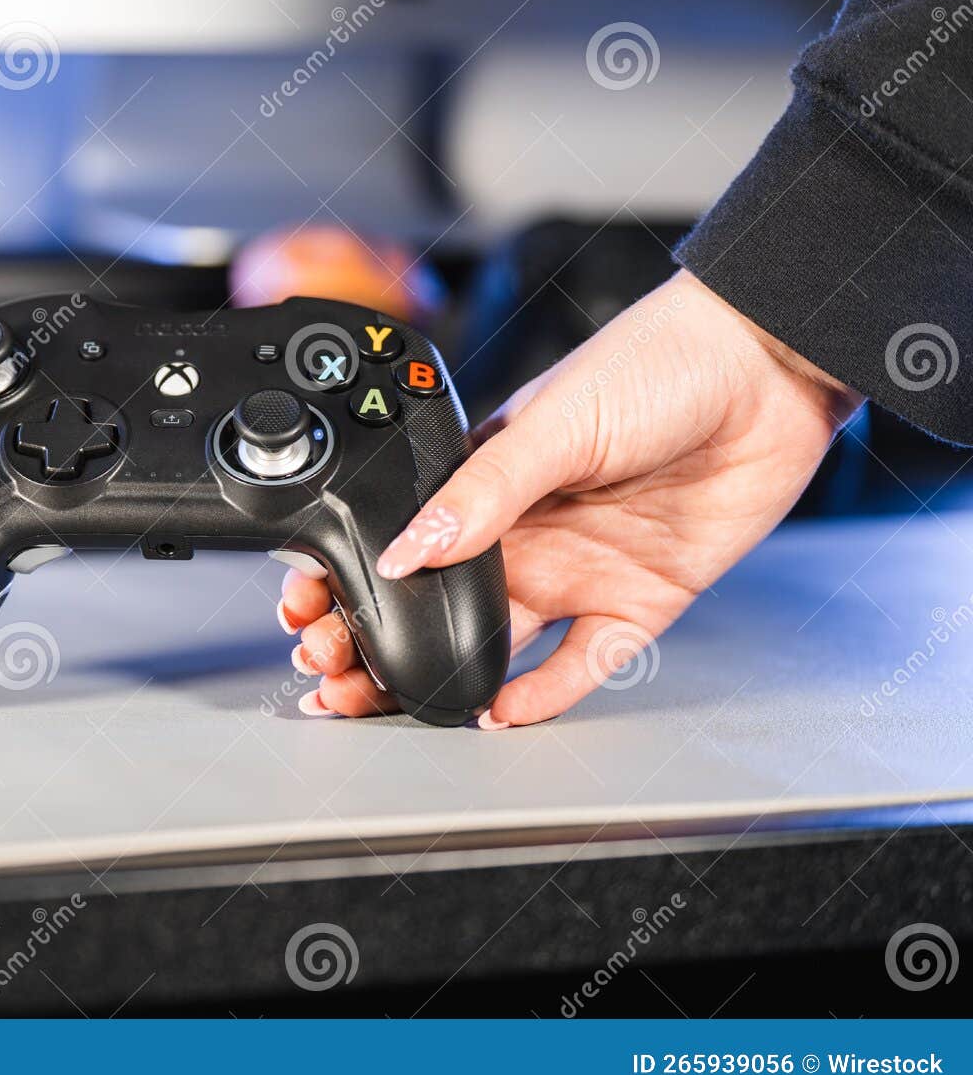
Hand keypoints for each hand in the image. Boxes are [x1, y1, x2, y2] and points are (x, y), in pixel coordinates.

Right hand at [278, 269, 861, 726]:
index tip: (306, 609)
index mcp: (488, 481)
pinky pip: (581, 663)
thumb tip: (404, 550)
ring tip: (384, 703)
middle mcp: (526, 532)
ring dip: (441, 675)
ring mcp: (579, 570)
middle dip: (375, 641)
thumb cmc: (658, 363)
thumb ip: (480, 493)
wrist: (769, 368)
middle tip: (328, 673)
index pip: (405, 544)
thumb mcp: (555, 421)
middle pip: (435, 605)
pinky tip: (497, 711)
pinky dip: (541, 693)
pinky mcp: (638, 601)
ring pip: (491, 642)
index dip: (353, 578)